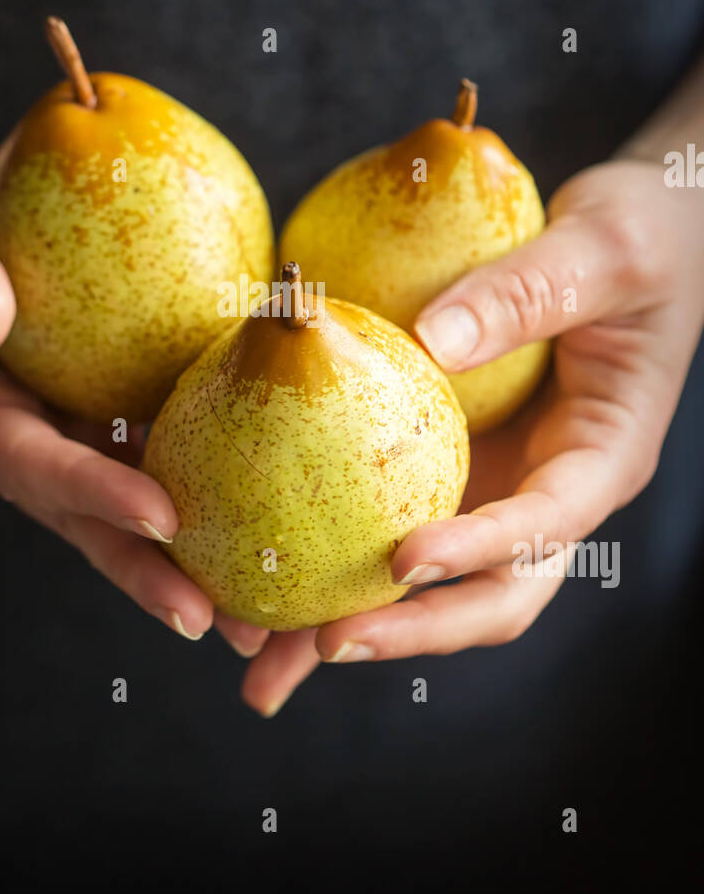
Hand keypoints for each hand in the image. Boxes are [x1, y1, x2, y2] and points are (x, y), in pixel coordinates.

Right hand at [0, 143, 260, 647]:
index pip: (31, 463)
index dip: (93, 494)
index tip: (163, 518)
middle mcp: (14, 437)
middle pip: (87, 516)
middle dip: (151, 571)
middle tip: (221, 623)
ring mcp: (55, 428)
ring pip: (126, 494)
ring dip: (191, 547)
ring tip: (262, 600)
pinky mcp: (90, 403)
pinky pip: (149, 437)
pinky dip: (203, 463)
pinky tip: (271, 481)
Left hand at [239, 159, 703, 715]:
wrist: (641, 237)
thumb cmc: (641, 237)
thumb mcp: (601, 251)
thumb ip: (526, 292)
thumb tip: (431, 340)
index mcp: (600, 457)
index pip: (545, 524)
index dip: (479, 552)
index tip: (405, 558)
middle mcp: (544, 492)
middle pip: (491, 593)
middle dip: (411, 629)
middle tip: (323, 644)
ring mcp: (492, 487)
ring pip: (429, 583)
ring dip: (352, 623)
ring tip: (258, 657)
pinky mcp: (443, 467)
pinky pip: (385, 518)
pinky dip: (325, 552)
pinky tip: (251, 576)